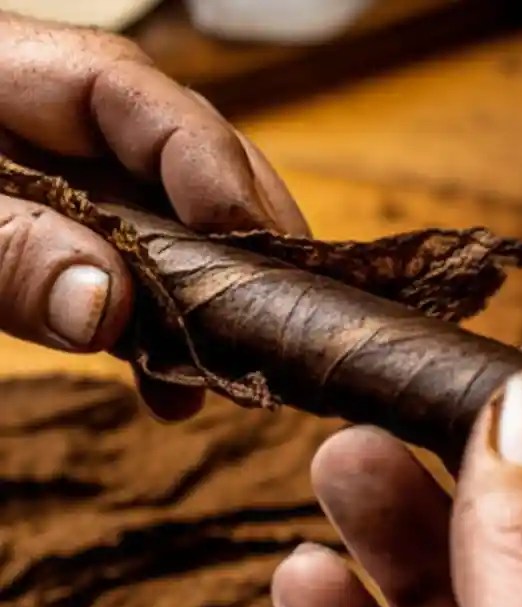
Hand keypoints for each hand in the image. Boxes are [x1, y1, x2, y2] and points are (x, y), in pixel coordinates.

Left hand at [0, 12, 307, 418]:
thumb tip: (108, 304)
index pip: (125, 92)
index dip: (205, 159)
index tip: (252, 242)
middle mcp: (27, 117)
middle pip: (162, 155)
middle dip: (227, 236)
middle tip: (277, 311)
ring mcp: (34, 176)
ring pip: (148, 220)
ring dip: (197, 297)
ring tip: (220, 372)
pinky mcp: (28, 231)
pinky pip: (108, 267)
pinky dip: (143, 326)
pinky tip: (163, 383)